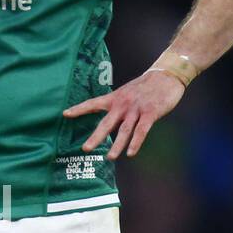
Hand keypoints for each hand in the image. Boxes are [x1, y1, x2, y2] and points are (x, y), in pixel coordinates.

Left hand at [63, 69, 185, 159]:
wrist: (167, 75)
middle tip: (85, 149)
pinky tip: (130, 153)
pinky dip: (136, 142)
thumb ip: (117, 107)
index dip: (79, 109)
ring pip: (124, 130)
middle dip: (96, 137)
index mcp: (115, 98)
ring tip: (109, 157)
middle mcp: (123, 104)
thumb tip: (108, 124)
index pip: (93, 103)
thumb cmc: (145, 87)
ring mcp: (136, 109)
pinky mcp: (151, 113)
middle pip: (107, 123)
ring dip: (117, 145)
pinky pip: (142, 130)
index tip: (65, 114)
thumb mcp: (126, 92)